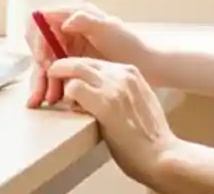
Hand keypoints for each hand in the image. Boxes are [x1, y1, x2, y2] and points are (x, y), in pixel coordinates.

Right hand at [26, 3, 151, 107]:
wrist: (146, 65)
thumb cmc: (129, 44)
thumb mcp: (109, 29)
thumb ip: (86, 21)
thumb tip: (64, 23)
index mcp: (73, 14)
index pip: (41, 21)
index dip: (37, 40)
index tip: (43, 60)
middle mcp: (66, 28)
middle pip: (39, 44)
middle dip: (38, 67)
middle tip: (41, 90)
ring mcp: (68, 46)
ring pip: (44, 61)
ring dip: (41, 80)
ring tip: (42, 100)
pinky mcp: (72, 63)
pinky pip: (54, 72)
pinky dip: (49, 85)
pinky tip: (49, 99)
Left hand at [47, 57, 178, 187]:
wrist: (161, 154)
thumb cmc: (151, 136)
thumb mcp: (141, 101)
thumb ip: (124, 92)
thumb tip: (104, 94)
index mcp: (131, 73)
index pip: (96, 61)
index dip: (79, 69)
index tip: (70, 77)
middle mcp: (122, 74)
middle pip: (83, 60)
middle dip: (64, 67)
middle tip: (52, 75)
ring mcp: (113, 86)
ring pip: (75, 68)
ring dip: (61, 78)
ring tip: (54, 91)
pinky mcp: (104, 103)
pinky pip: (74, 88)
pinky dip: (67, 96)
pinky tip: (69, 107)